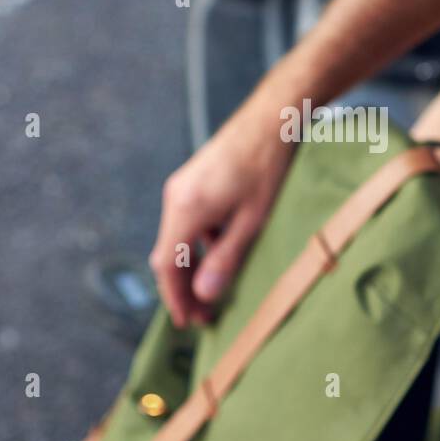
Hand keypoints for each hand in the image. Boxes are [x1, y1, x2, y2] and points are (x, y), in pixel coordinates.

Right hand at [149, 98, 293, 327]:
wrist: (272, 118)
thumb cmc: (268, 167)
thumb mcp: (252, 221)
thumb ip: (226, 258)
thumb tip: (204, 294)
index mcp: (186, 208)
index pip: (167, 266)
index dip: (175, 298)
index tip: (188, 322)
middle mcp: (175, 197)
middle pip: (168, 254)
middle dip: (183, 288)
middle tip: (204, 316)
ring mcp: (181, 187)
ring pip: (177, 239)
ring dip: (191, 267)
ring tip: (214, 292)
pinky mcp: (191, 181)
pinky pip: (186, 222)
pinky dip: (198, 244)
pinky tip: (222, 254)